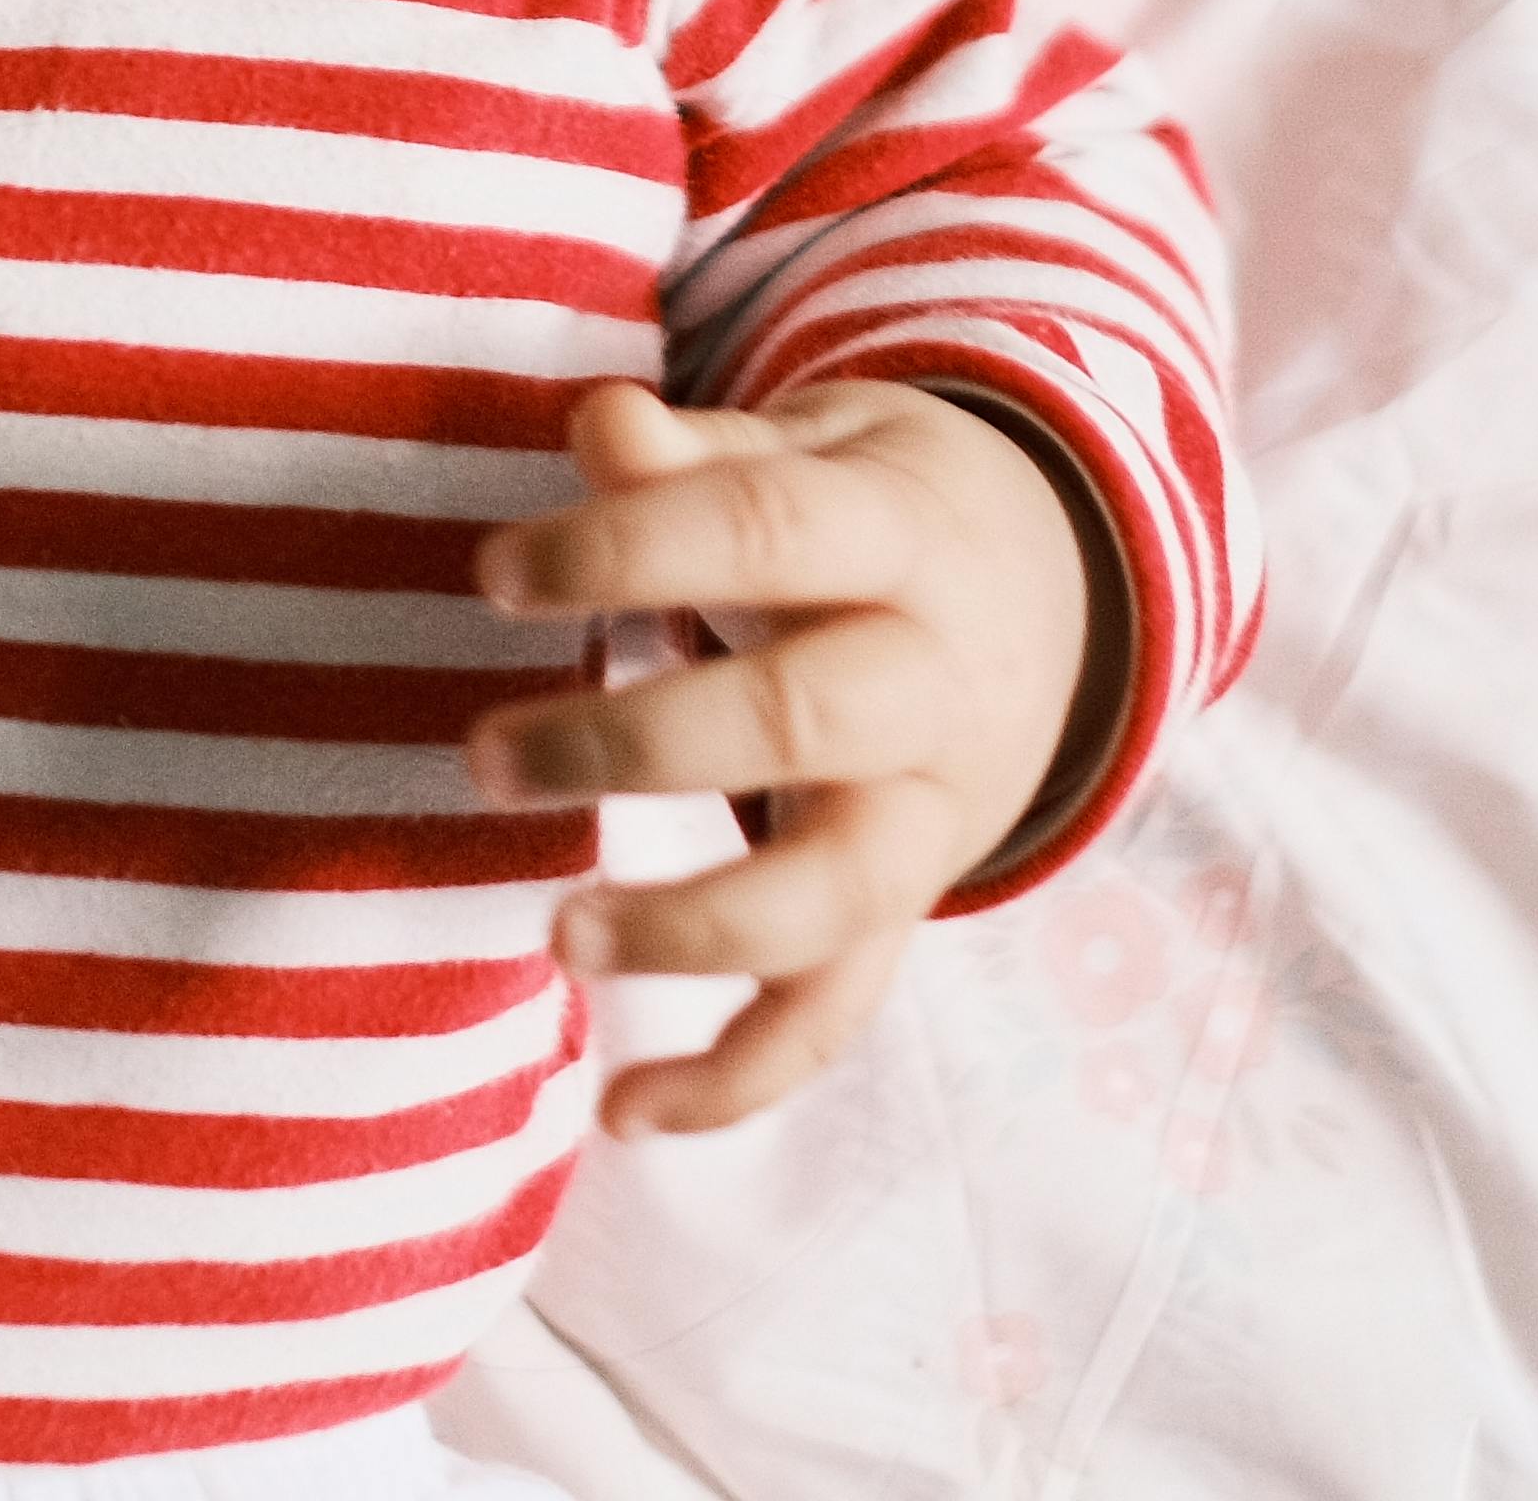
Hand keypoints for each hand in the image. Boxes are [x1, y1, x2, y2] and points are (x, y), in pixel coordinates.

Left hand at [467, 378, 1121, 1136]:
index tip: (493, 577)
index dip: (623, 549)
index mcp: (897, 535)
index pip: (760, 531)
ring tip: (558, 936)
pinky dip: (739, 1077)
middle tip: (485, 757)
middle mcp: (928, 684)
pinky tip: (625, 1112)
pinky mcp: (907, 906)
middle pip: (799, 721)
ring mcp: (929, 814)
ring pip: (832, 896)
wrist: (1052, 593)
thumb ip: (701, 451)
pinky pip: (837, 1013)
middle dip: (637, 743)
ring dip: (694, 927)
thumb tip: (600, 424)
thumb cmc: (866, 506)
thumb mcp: (813, 446)